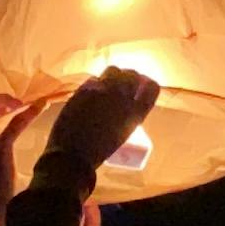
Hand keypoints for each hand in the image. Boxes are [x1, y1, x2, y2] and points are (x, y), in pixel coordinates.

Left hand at [41, 67, 161, 178]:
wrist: (73, 155)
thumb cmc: (99, 151)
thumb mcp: (123, 133)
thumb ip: (128, 115)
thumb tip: (127, 100)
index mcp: (136, 113)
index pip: (151, 87)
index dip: (147, 85)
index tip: (142, 86)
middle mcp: (122, 98)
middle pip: (132, 74)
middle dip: (130, 77)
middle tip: (123, 83)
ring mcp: (103, 91)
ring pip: (114, 70)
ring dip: (113, 75)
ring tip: (108, 85)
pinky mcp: (85, 89)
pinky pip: (95, 78)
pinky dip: (96, 83)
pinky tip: (92, 92)